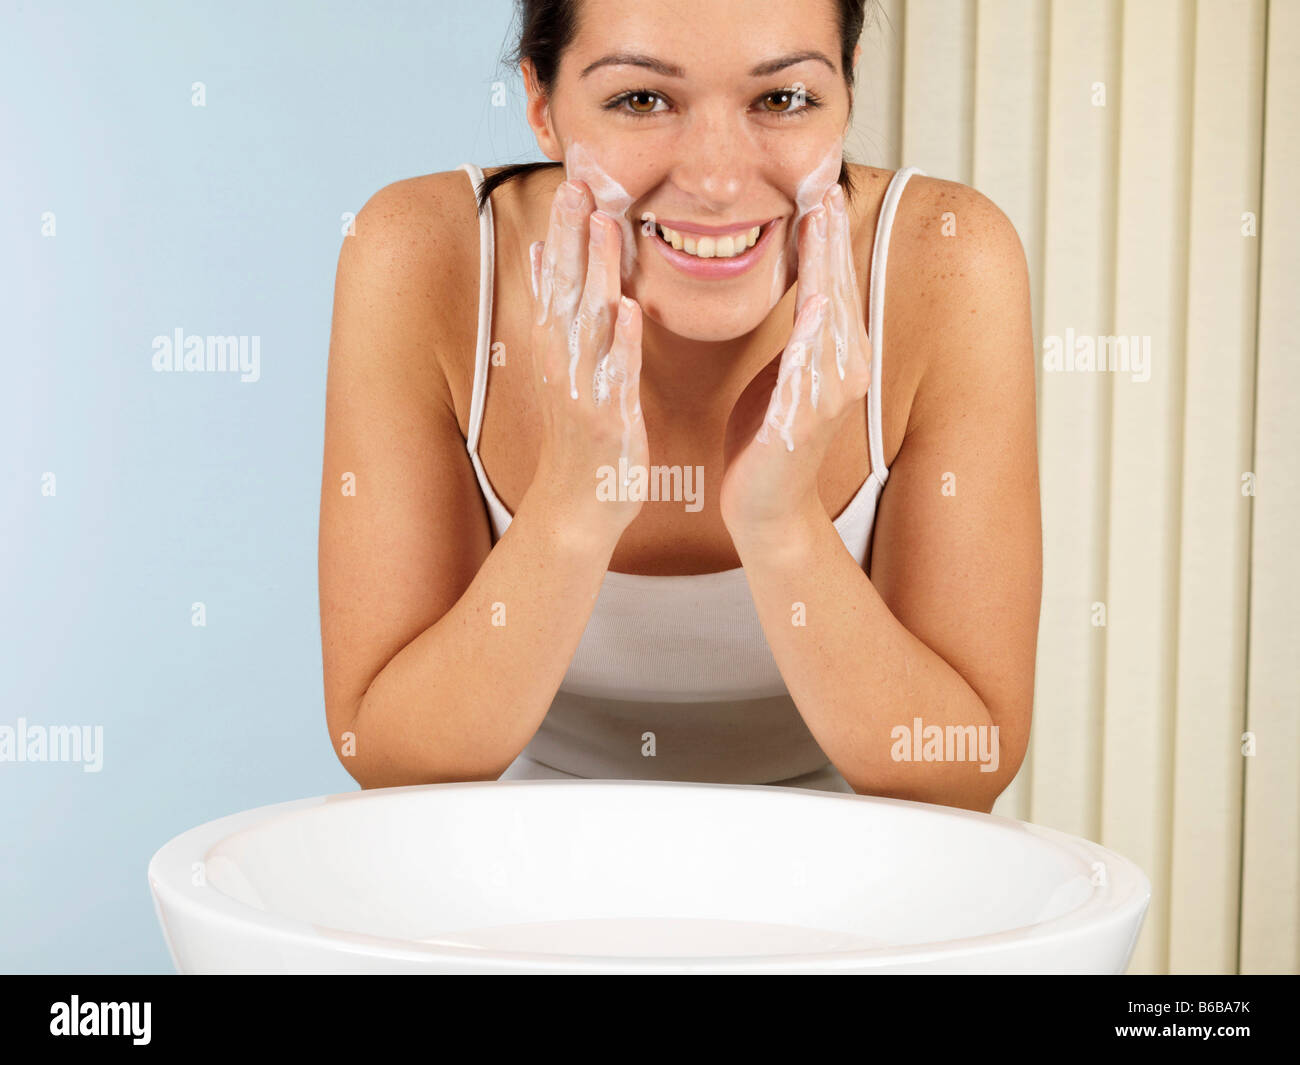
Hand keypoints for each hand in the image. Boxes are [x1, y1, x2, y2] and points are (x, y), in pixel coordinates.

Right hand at [526, 180, 648, 542]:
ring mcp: (582, 390)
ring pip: (587, 322)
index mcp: (557, 347)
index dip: (562, 229)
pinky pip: (614, 376)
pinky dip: (619, 344)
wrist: (578, 507)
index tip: (572, 178)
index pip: (556, 277)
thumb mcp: (564, 366)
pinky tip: (628, 310)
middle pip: (565, 288)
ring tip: (602, 225)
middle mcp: (563, 362)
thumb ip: (558, 311)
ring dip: (593, 273)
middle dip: (571, 235)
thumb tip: (547, 255)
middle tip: (577, 182)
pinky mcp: (606, 420)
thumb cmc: (582, 436)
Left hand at [719, 183, 869, 540]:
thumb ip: (793, 334)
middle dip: (833, 241)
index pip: (832, 286)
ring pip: (832, 319)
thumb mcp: (780, 372)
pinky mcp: (807, 419)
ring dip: (828, 270)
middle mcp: (845, 370)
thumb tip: (796, 291)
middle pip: (839, 291)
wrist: (763, 506)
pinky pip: (811, 368)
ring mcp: (831, 395)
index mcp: (835, 357)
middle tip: (826, 190)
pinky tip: (817, 303)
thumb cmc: (764, 439)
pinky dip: (814, 334)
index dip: (827, 242)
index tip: (820, 194)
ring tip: (822, 224)